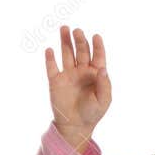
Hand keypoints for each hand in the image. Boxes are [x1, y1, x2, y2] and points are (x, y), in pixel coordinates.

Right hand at [45, 25, 110, 147]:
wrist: (75, 126)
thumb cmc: (92, 114)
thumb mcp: (103, 100)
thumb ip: (104, 84)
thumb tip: (102, 68)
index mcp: (95, 74)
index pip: (97, 55)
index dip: (97, 45)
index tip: (96, 36)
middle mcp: (81, 71)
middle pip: (81, 50)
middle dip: (79, 40)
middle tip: (77, 31)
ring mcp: (68, 75)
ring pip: (67, 54)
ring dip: (65, 42)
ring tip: (64, 28)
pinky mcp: (55, 81)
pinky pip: (51, 67)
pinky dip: (50, 59)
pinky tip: (49, 50)